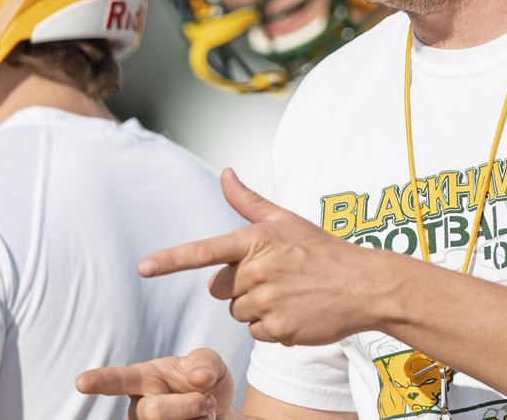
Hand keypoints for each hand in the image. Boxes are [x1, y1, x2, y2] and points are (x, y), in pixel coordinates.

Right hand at [76, 348, 232, 419]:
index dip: (99, 381)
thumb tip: (199, 378)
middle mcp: (138, 406)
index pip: (117, 379)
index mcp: (142, 377)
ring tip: (205, 409)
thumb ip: (204, 363)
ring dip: (201, 419)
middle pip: (154, 412)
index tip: (82, 382)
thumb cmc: (204, 380)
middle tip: (206, 398)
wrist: (219, 408)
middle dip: (189, 405)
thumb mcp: (209, 363)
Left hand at [138, 169, 377, 345]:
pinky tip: (296, 313)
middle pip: (220, 289)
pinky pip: (257, 334)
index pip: (204, 251)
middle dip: (240, 286)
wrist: (363, 285)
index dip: (170, 260)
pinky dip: (273, 327)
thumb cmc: (321, 250)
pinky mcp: (278, 329)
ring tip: (290, 294)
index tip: (143, 267)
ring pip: (238, 313)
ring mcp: (267, 302)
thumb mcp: (285, 220)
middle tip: (276, 277)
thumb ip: (248, 201)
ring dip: (257, 308)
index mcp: (254, 241)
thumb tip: (225, 173)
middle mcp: (256, 272)